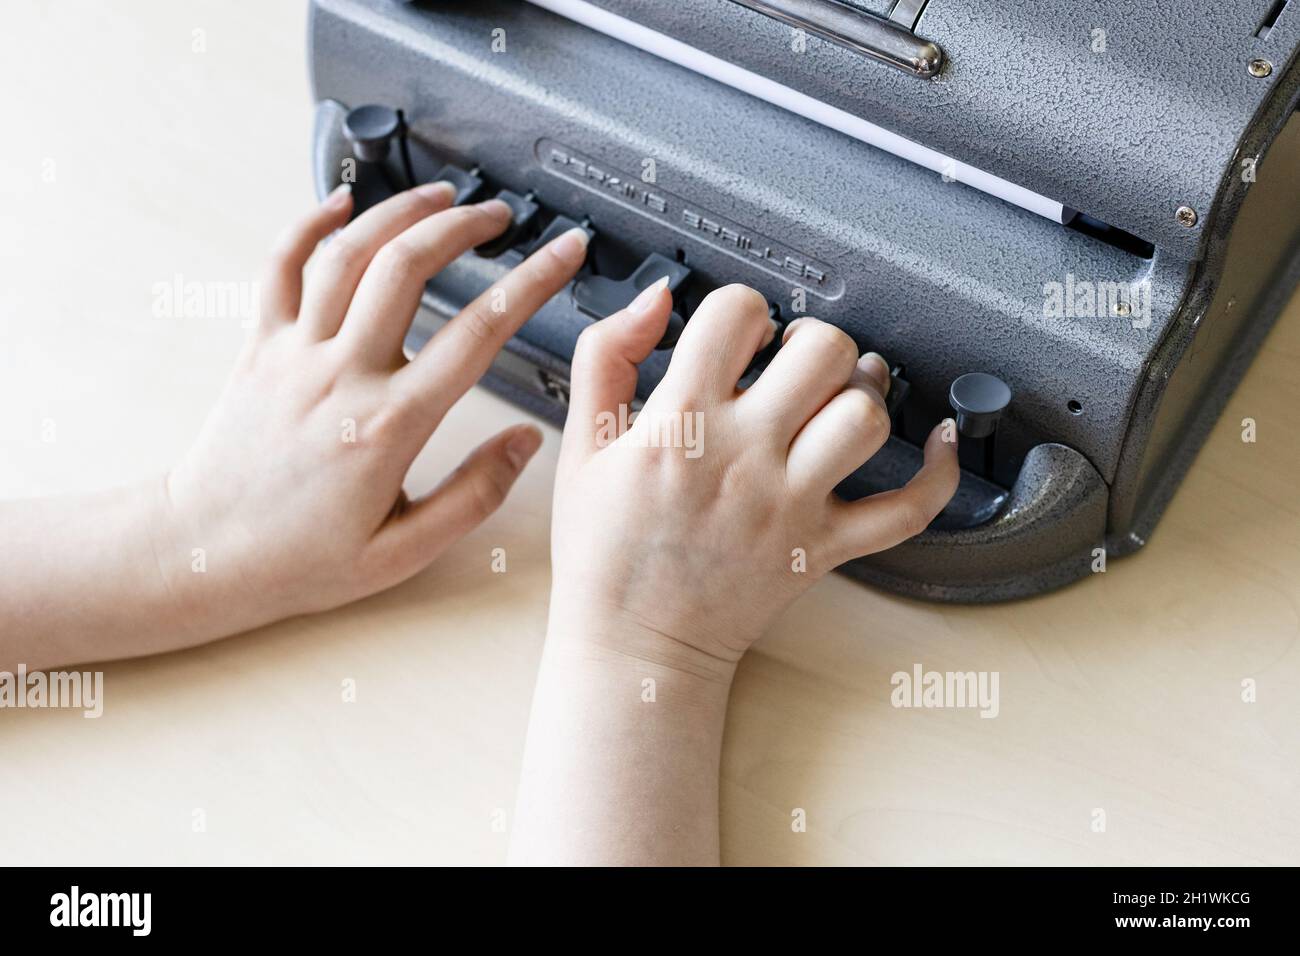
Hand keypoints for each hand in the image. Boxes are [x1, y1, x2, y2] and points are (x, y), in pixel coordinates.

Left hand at [159, 182, 590, 640]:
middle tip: (499, 216)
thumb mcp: (404, 551)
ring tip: (441, 196)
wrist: (205, 553)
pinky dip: (310, 224)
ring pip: (347, 253)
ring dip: (399, 211)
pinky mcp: (259, 346)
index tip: (562, 252)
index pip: (477, 332)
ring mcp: (294, 352)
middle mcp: (341, 374)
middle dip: (462, 225)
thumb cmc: (301, 558)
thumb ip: (474, 495)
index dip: (530, 281)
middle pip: (408, 267)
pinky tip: (341, 202)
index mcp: (388, 424)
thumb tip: (525, 442)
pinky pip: (280, 266)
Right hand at [512, 282, 959, 864]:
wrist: (633, 647)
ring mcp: (791, 505)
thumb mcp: (582, 446)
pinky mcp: (822, 549)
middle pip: (821, 353)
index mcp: (679, 425)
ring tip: (840, 394)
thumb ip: (605, 358)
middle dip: (811, 339)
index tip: (738, 334)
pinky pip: (907, 509)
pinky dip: (937, 473)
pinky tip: (937, 442)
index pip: (735, 315)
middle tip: (794, 358)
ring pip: (865, 418)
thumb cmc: (604, 555)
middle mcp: (744, 458)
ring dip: (862, 392)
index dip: (741, 309)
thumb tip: (656, 299)